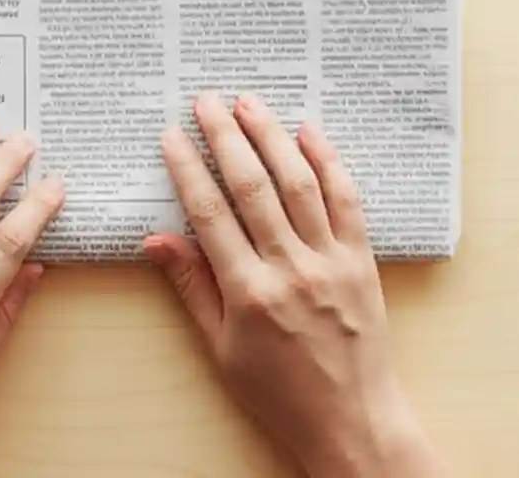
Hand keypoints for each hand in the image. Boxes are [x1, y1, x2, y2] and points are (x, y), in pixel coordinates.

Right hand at [146, 92, 444, 476]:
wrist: (351, 419)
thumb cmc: (279, 391)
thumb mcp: (220, 348)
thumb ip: (191, 286)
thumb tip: (156, 238)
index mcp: (249, 292)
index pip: (210, 215)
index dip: (188, 170)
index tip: (171, 136)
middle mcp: (291, 269)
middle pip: (252, 187)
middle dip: (226, 137)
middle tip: (206, 101)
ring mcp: (331, 261)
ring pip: (298, 184)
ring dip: (272, 137)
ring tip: (249, 102)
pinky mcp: (362, 260)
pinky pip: (347, 200)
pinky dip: (328, 162)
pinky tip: (308, 133)